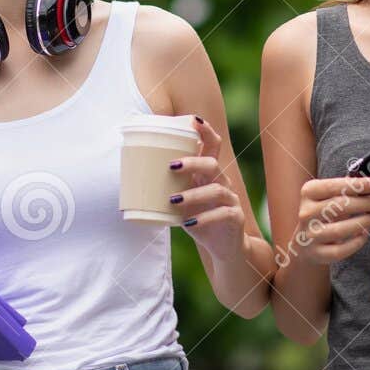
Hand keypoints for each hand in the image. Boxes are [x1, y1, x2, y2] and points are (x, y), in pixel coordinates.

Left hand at [169, 115, 247, 264]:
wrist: (224, 248)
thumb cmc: (199, 219)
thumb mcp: (184, 202)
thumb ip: (169, 188)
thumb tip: (133, 178)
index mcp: (210, 174)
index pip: (213, 146)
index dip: (206, 131)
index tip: (194, 120)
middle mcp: (222, 182)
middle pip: (212, 164)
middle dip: (192, 162)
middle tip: (171, 166)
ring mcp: (231, 200)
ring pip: (217, 189)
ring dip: (194, 194)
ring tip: (174, 200)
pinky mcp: (235, 217)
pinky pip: (223, 213)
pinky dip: (204, 217)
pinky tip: (189, 222)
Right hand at [287, 174, 369, 266]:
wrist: (305, 243)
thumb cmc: (323, 214)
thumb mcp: (328, 196)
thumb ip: (346, 189)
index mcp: (309, 192)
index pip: (334, 186)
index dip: (358, 185)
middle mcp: (306, 213)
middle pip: (339, 206)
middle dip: (365, 203)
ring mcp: (310, 235)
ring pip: (340, 230)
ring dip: (363, 222)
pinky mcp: (317, 253)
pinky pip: (341, 250)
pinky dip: (356, 242)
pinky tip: (365, 234)